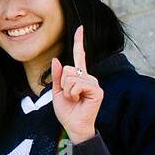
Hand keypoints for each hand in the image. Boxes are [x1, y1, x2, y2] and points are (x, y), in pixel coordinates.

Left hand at [52, 25, 102, 144]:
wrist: (73, 126)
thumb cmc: (67, 111)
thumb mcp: (57, 91)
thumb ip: (57, 76)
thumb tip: (57, 59)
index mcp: (78, 76)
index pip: (79, 56)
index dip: (79, 42)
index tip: (80, 28)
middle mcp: (88, 77)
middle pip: (68, 69)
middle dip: (62, 84)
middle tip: (69, 96)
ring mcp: (93, 83)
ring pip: (71, 77)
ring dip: (67, 91)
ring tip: (74, 99)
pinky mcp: (97, 90)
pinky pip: (77, 85)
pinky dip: (73, 94)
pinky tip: (78, 100)